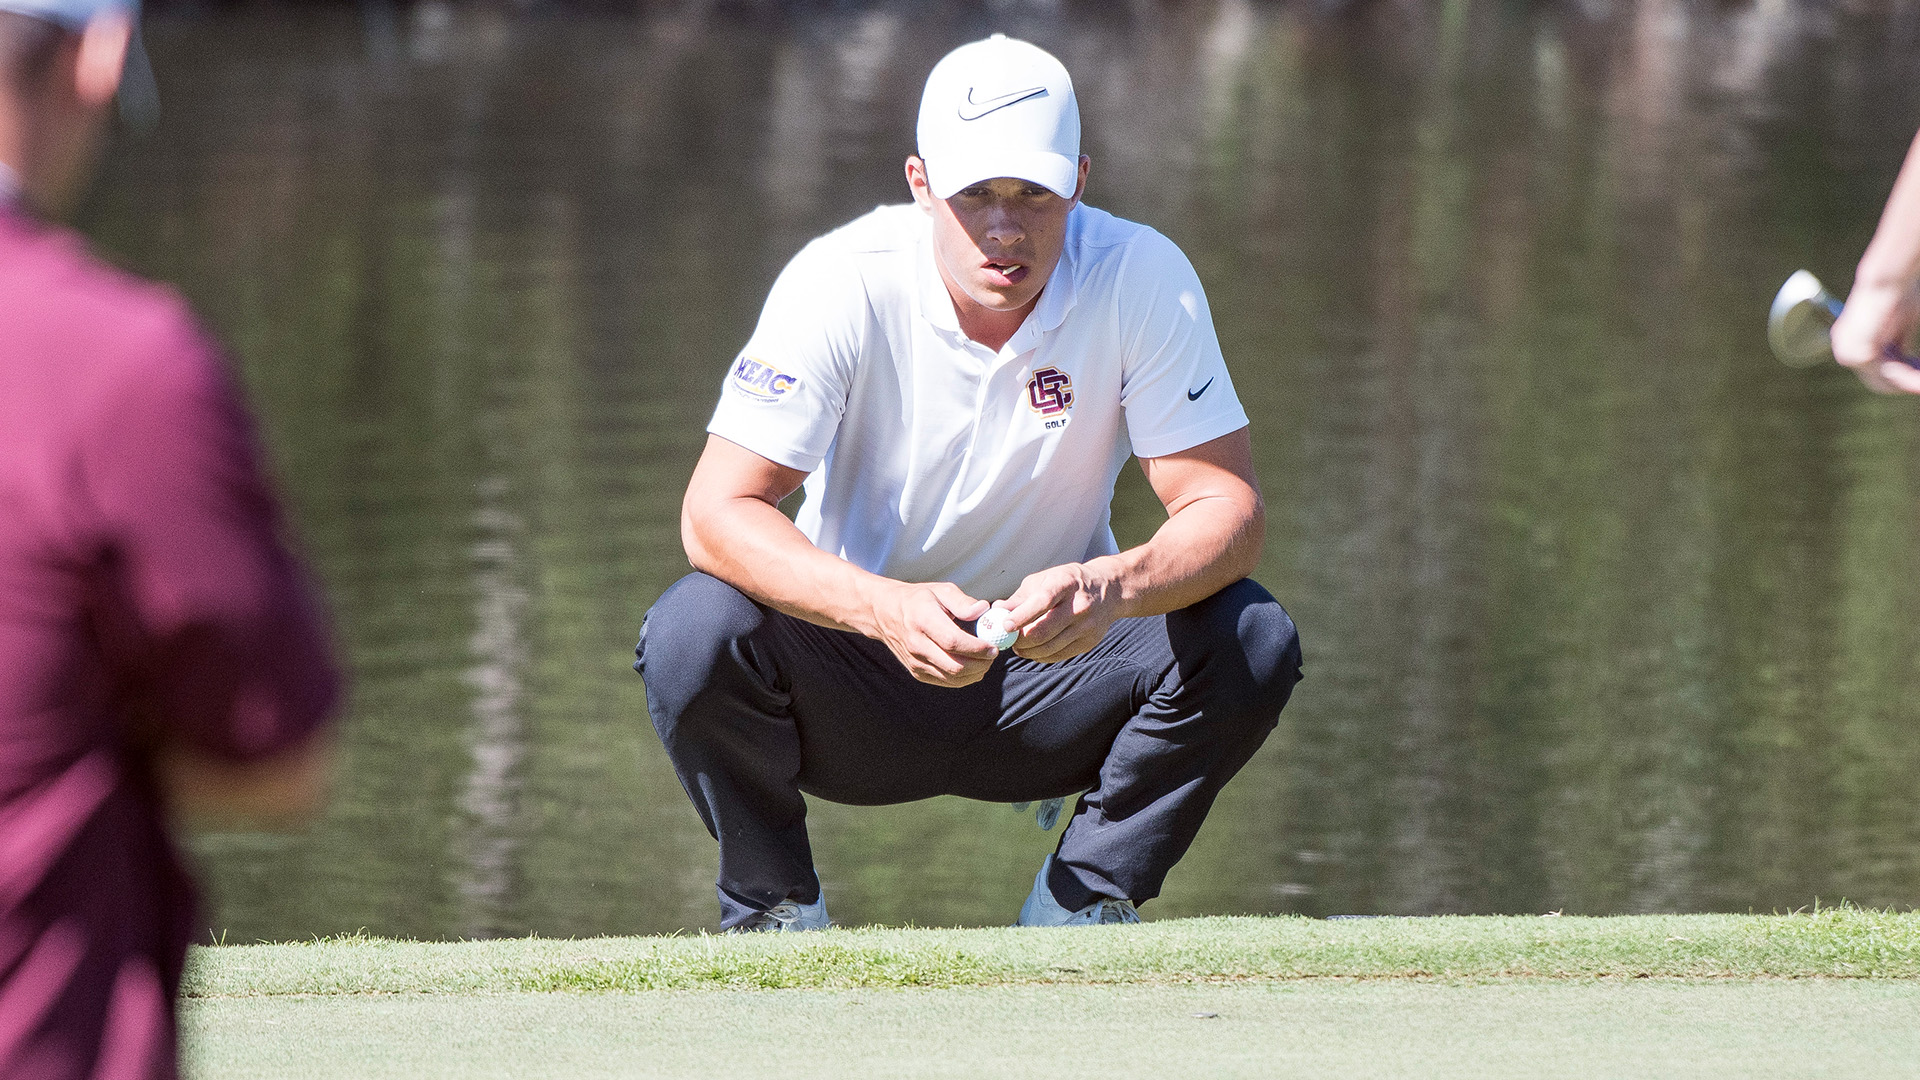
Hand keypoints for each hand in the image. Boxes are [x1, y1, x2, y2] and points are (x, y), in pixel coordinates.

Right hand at [870, 581, 996, 686]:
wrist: (885, 613)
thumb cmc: (917, 600)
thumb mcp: (941, 590)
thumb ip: (963, 602)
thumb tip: (983, 610)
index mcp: (923, 620)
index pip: (953, 641)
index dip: (977, 647)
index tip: (993, 646)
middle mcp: (917, 644)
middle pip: (955, 665)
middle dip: (981, 664)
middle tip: (993, 654)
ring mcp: (915, 662)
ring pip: (952, 678)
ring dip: (975, 673)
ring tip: (985, 660)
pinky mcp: (917, 672)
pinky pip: (945, 681)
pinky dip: (964, 678)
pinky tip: (973, 666)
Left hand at [999, 560, 1124, 663]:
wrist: (1109, 590)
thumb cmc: (1068, 582)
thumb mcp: (1045, 579)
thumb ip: (1020, 597)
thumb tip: (997, 609)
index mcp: (1066, 584)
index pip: (1042, 601)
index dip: (1022, 615)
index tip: (1005, 624)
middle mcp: (1079, 606)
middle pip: (1045, 631)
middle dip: (1020, 640)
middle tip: (1007, 639)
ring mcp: (1086, 626)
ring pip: (1050, 648)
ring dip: (1027, 651)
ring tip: (1018, 645)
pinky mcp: (1089, 642)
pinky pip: (1058, 656)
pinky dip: (1041, 656)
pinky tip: (1033, 649)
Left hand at [1833, 279, 1919, 394]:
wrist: (1888, 279)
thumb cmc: (1897, 294)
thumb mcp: (1898, 325)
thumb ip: (1896, 345)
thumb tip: (1905, 363)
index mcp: (1850, 342)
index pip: (1873, 370)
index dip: (1898, 376)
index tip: (1918, 375)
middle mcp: (1845, 351)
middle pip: (1878, 381)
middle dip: (1904, 383)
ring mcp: (1850, 355)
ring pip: (1885, 381)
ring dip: (1910, 383)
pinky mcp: (1861, 356)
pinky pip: (1890, 374)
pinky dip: (1910, 379)